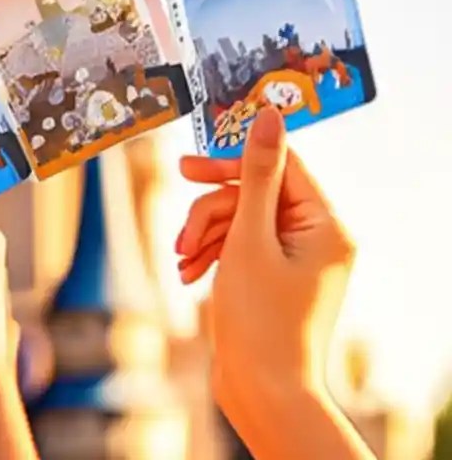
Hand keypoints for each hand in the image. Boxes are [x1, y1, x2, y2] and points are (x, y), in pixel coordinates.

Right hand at [176, 108, 367, 457]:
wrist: (264, 392)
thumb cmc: (260, 321)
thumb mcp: (250, 239)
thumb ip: (256, 174)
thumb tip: (269, 115)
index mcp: (326, 226)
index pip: (278, 167)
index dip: (228, 165)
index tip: (183, 169)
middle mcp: (319, 239)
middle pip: (252, 195)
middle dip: (209, 215)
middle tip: (181, 241)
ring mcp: (297, 260)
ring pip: (239, 221)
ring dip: (204, 237)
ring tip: (184, 265)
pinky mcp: (276, 278)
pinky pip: (240, 247)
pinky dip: (212, 255)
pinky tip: (190, 276)